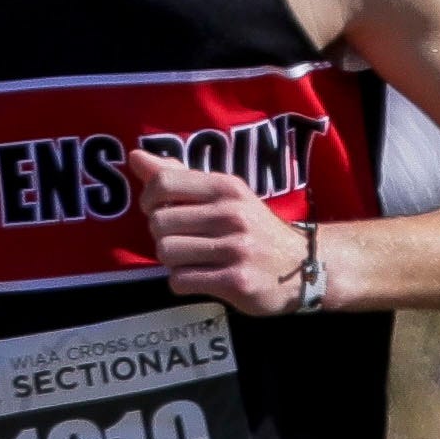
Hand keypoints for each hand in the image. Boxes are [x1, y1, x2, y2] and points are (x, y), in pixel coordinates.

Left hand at [141, 147, 304, 314]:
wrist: (303, 266)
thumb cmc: (253, 228)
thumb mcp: (225, 195)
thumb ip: (180, 176)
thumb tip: (136, 156)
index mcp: (227, 188)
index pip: (164, 182)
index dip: (149, 200)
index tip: (158, 211)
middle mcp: (232, 214)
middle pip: (159, 222)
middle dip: (162, 235)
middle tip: (182, 241)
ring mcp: (235, 248)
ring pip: (166, 253)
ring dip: (172, 261)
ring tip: (193, 260)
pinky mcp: (235, 280)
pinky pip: (180, 280)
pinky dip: (183, 282)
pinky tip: (202, 277)